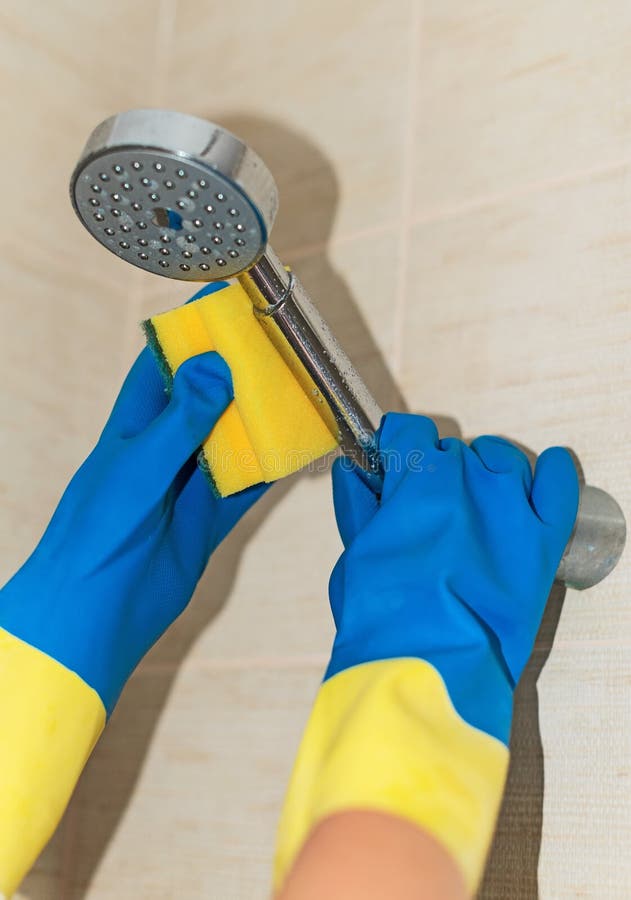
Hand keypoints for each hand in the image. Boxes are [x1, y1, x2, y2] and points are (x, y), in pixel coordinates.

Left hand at [0, 286, 266, 714]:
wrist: (94, 613)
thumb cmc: (96, 534)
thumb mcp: (138, 468)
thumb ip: (179, 421)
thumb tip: (214, 367)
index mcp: (134, 426)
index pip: (166, 363)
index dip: (194, 332)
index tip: (228, 302)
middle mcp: (164, 449)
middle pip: (209, 398)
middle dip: (240, 375)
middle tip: (281, 348)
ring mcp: (188, 484)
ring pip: (233, 441)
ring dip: (261, 422)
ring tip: (299, 394)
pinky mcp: (208, 519)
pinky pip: (247, 487)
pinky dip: (270, 471)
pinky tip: (297, 453)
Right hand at [329, 412, 577, 740]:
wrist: (431, 669)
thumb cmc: (385, 621)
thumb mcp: (356, 558)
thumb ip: (357, 508)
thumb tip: (352, 472)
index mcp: (414, 485)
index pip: (409, 432)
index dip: (399, 446)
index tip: (397, 460)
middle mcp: (465, 486)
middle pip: (453, 451)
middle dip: (438, 471)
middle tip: (430, 508)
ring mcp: (509, 510)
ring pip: (503, 460)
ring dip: (486, 472)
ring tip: (477, 505)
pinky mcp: (542, 541)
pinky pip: (559, 485)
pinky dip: (554, 472)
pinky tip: (545, 473)